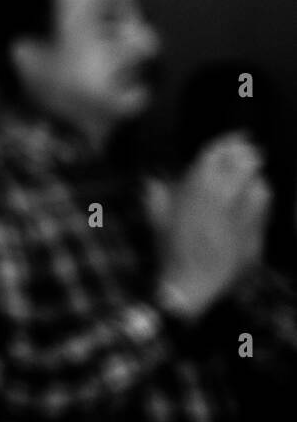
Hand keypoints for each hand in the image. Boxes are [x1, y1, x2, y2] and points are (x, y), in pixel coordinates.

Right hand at [146, 131, 270, 319]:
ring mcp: (245, 213)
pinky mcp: (257, 229)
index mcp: (197, 187)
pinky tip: (256, 199)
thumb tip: (155, 181)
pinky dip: (261, 199)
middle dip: (247, 155)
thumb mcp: (156, 219)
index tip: (235, 137)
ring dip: (255, 177)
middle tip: (247, 152)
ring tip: (251, 176)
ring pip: (260, 183)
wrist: (192, 284)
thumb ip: (157, 195)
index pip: (217, 153)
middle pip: (245, 162)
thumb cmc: (170, 250)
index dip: (228, 141)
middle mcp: (224, 195)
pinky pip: (266, 206)